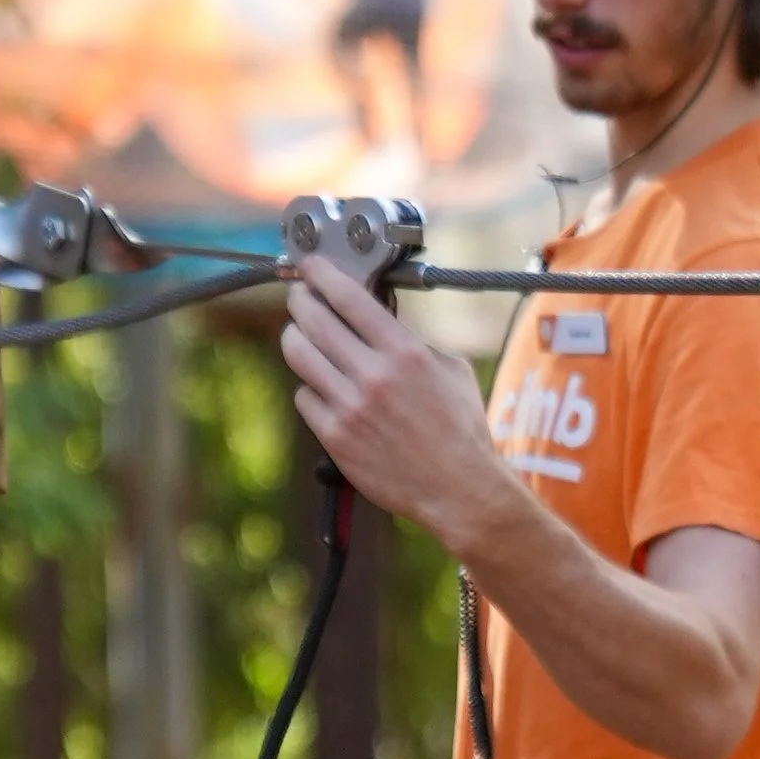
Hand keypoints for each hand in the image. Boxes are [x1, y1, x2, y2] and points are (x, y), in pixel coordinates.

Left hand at [280, 260, 503, 552]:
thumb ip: (414, 341)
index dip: (320, 274)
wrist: (462, 491)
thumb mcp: (452, 370)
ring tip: (303, 339)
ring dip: (296, 339)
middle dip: (300, 301)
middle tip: (301, 300)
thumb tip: (382, 320)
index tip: (310, 267)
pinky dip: (311, 390)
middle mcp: (374, 375)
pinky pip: (305, 398)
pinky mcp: (337, 437)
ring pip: (298, 353)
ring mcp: (351, 407)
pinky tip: (326, 391)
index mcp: (404, 352)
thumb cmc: (463, 432)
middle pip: (311, 318)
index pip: (346, 295)